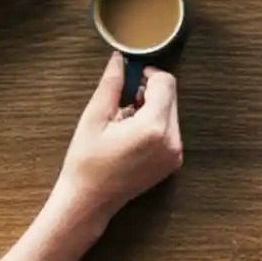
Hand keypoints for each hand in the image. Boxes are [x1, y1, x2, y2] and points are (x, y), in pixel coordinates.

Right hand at [50, 54, 182, 230]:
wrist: (88, 202)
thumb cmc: (86, 161)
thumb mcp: (94, 117)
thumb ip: (111, 84)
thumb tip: (119, 58)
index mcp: (153, 127)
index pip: (165, 83)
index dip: (149, 74)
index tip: (133, 76)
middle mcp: (171, 141)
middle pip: (171, 96)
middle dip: (150, 92)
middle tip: (124, 102)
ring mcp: (175, 154)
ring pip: (172, 112)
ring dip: (152, 107)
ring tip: (125, 121)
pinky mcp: (173, 162)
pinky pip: (171, 130)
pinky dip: (156, 124)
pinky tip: (133, 135)